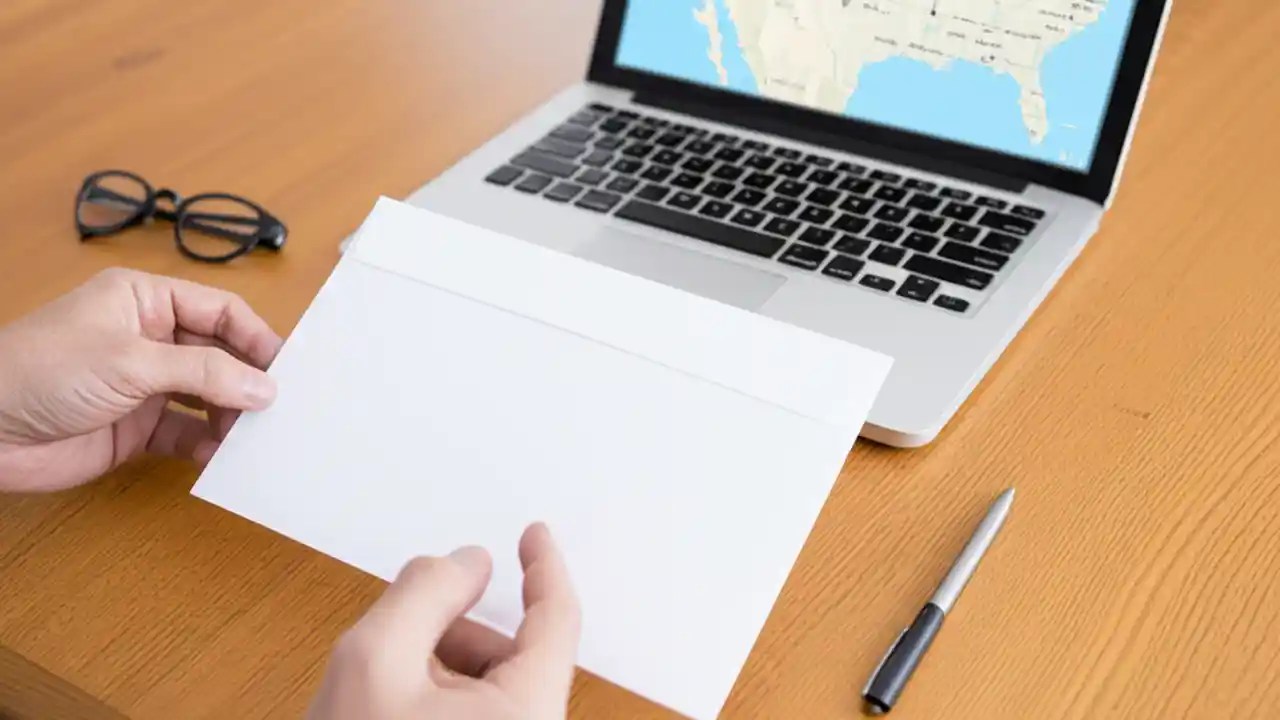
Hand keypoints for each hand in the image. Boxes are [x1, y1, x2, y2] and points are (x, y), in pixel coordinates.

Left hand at [0, 268, 281, 491]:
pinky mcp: (136, 427)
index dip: (256, 337)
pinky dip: (207, 445)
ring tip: (253, 437)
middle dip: (249, 381)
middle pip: (220, 355)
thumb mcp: (131, 361)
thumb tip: (264, 387)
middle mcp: (149, 338)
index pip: (220, 310)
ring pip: (208, 396)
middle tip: (280, 409)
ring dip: (232, 416)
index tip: (286, 369)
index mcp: (145, 300)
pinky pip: (186, 434)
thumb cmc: (40, 371)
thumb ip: (204, 372)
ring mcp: (144, 384)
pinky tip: (220, 457)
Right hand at [307, 523, 581, 719]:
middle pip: (515, 655)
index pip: (557, 619)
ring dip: (441, 669)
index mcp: (529, 713)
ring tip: (382, 690)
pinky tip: (389, 711)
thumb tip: (468, 565)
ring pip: (490, 690)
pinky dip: (439, 701)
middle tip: (404, 629)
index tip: (532, 533)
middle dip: (459, 631)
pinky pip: (476, 719)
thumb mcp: (374, 659)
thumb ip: (425, 592)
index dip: (544, 566)